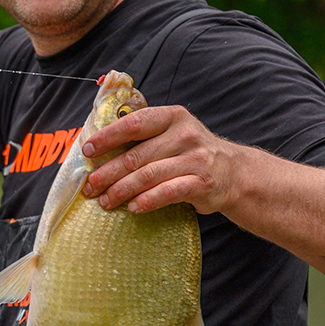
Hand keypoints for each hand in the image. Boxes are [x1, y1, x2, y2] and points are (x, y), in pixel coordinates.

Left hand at [79, 103, 324, 278]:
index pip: (134, 123)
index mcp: (172, 116)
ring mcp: (196, 157)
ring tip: (105, 202)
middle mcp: (185, 133)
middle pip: (137, 155)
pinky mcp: (204, 182)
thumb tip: (95, 148)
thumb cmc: (191, 156)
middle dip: (108, 172)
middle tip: (89, 187)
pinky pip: (170, 192)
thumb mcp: (172, 136)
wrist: (238, 175)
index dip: (108, 136)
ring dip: (122, 190)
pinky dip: (149, 201)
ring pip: (149, 175)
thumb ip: (142, 137)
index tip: (86, 149)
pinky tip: (134, 208)